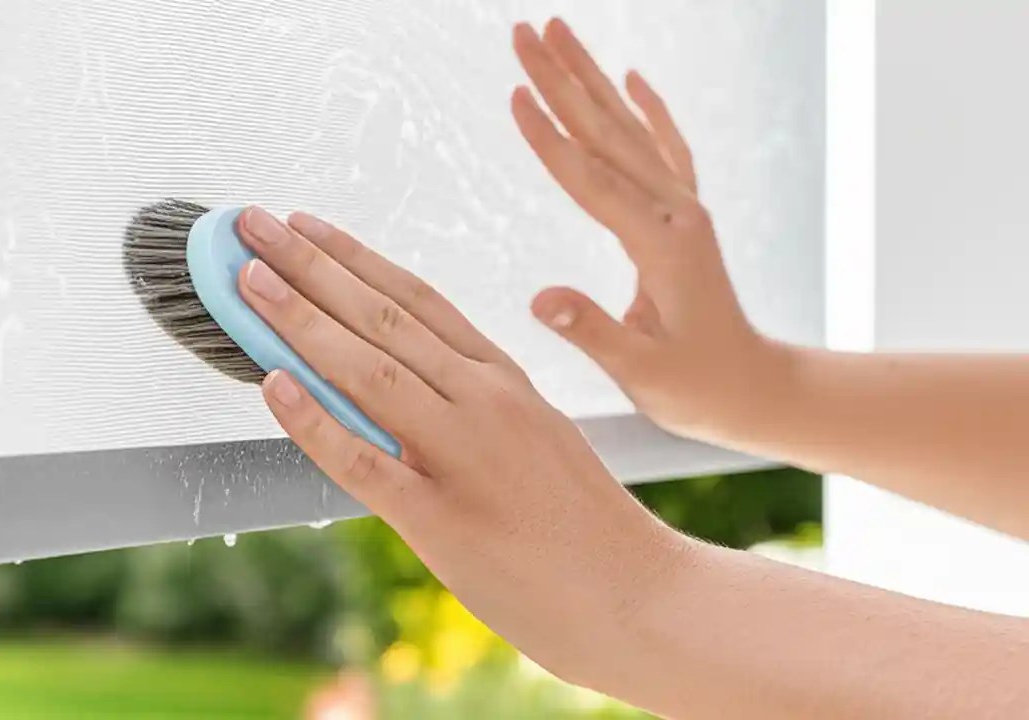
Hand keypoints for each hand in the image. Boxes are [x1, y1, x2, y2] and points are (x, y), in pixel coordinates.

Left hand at [231, 204, 682, 687]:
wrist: (641, 597)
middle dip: (308, 265)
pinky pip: (365, 462)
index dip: (351, 257)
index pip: (414, 298)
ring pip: (368, 371)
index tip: (304, 225)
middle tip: (251, 225)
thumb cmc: (583, 522)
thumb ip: (468, 403)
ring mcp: (465, 457)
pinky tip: (273, 385)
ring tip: (247, 280)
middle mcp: (485, 401)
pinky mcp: (445, 521)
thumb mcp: (534, 435)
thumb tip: (390, 377)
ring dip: (299, 320)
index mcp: (505, 378)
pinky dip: (315, 421)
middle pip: (381, 317)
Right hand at [511, 19, 791, 443]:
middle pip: (607, 133)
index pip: (591, 180)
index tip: (515, 93)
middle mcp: (677, 212)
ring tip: (556, 32)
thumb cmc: (698, 389)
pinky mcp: (686, 215)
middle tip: (522, 31)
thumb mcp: (642, 372)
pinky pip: (666, 147)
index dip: (549, 138)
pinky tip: (632, 77)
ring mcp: (685, 208)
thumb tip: (540, 299)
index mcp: (661, 244)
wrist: (755, 390)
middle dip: (562, 79)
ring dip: (590, 79)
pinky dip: (648, 109)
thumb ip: (593, 332)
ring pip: (629, 129)